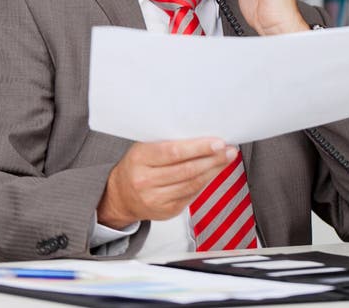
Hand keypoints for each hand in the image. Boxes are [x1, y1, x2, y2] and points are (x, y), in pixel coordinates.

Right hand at [97, 138, 236, 228]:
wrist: (120, 196)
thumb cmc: (136, 166)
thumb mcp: (143, 148)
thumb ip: (166, 142)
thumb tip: (199, 135)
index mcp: (139, 159)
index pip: (172, 153)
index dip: (197, 148)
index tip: (216, 142)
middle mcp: (146, 181)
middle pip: (186, 170)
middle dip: (212, 159)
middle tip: (228, 150)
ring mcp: (156, 200)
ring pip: (191, 184)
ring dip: (213, 171)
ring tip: (226, 159)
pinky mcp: (166, 212)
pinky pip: (190, 196)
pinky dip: (205, 183)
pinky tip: (213, 173)